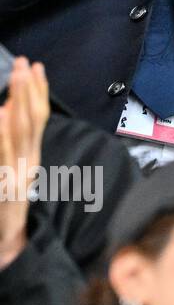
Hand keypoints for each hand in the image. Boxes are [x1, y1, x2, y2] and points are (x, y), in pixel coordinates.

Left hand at [0, 58, 49, 268]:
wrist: (7, 242)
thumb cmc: (4, 207)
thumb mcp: (9, 170)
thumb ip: (9, 142)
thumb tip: (5, 111)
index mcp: (30, 156)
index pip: (39, 117)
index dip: (38, 91)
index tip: (36, 66)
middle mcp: (29, 160)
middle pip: (33, 119)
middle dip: (30, 88)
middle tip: (27, 62)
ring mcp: (18, 172)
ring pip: (22, 131)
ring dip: (21, 102)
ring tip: (17, 78)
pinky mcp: (5, 184)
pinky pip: (3, 154)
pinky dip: (3, 133)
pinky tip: (1, 115)